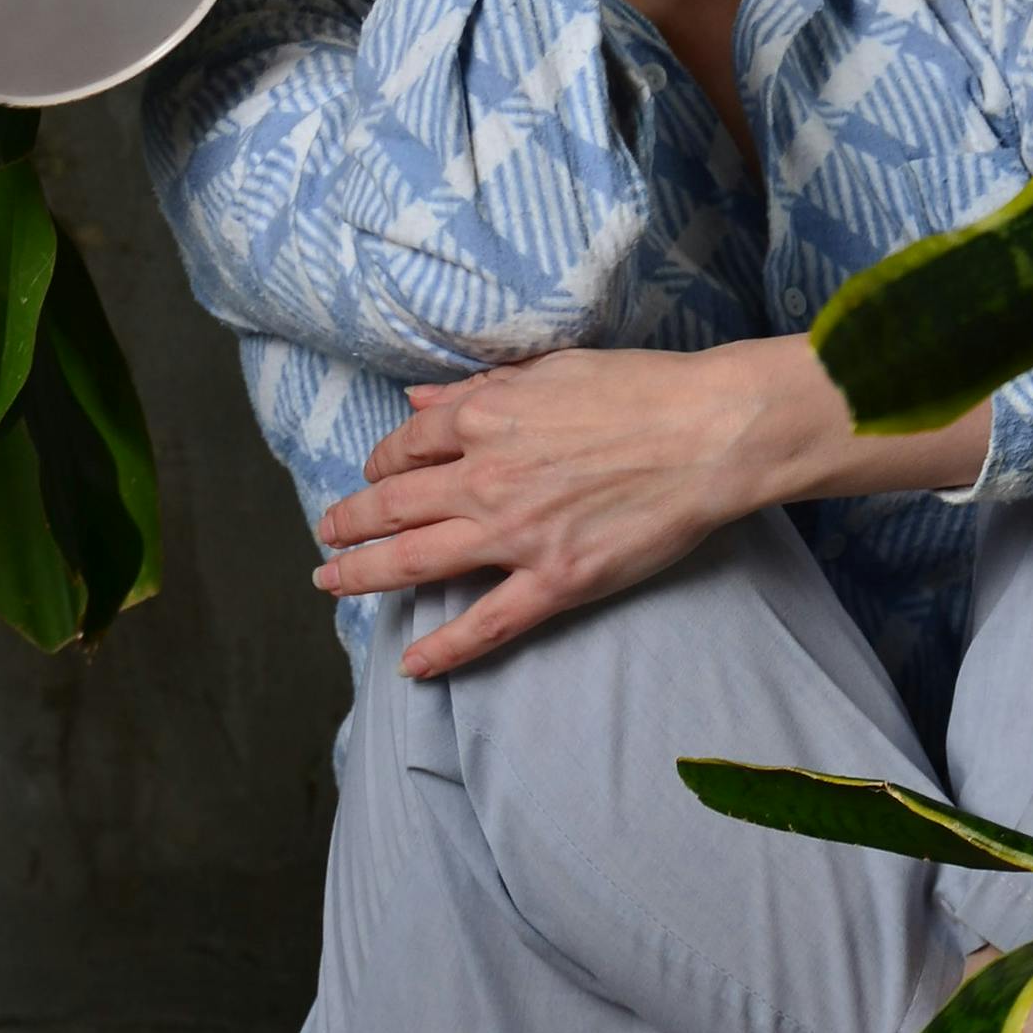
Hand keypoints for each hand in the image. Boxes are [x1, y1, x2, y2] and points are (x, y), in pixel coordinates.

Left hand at [314, 338, 856, 677]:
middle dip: (349, 523)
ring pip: (416, 562)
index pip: (406, 448)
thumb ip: (477, 389)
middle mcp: (484, 477)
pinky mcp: (555, 581)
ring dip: (363, 575)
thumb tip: (420, 399)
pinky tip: (411, 664)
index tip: (374, 475)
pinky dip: (444, 648)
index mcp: (482, 419)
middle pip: (391, 506)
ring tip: (331, 585)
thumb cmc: (638, 389)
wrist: (706, 432)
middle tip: (325, 537)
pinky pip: (486, 624)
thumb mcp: (547, 368)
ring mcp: (516, 535)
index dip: (380, 463)